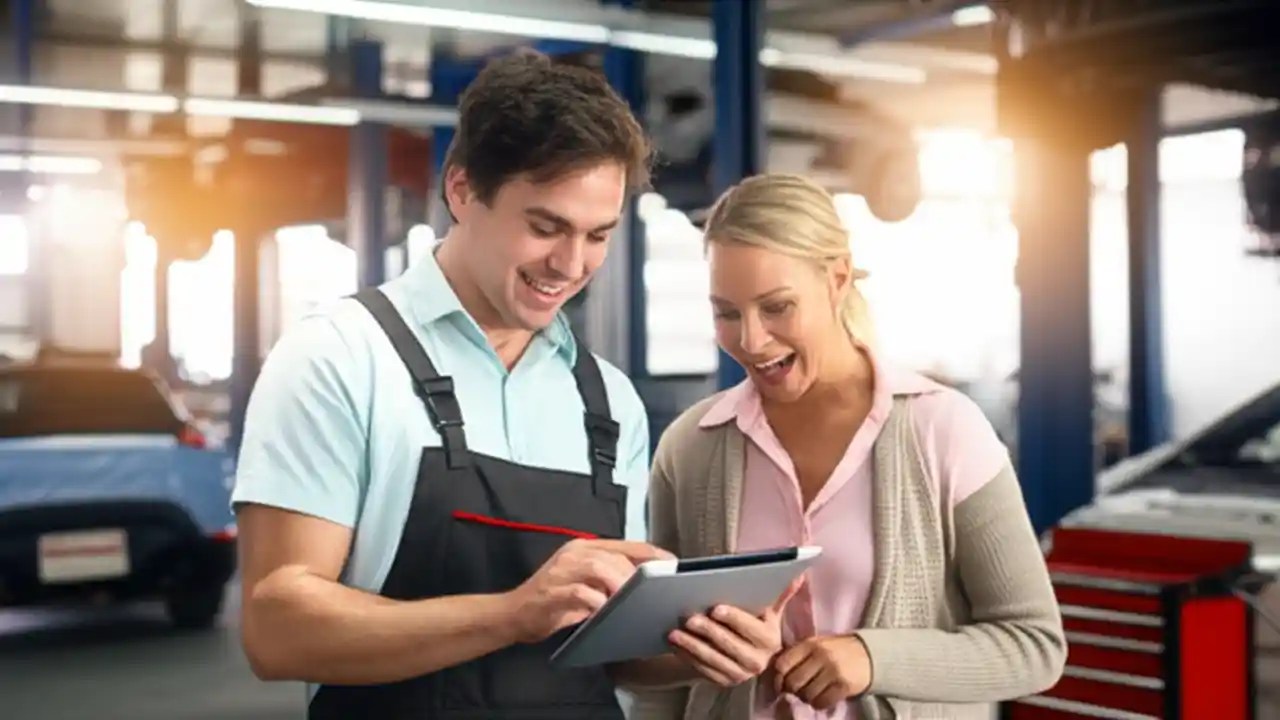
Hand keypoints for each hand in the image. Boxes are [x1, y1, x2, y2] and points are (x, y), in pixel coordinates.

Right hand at [506, 538, 672, 642]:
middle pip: (615, 556)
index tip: (672, 565)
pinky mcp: (552, 590)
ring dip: (619, 584)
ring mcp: (561, 570)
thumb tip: (644, 586)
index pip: (625, 544)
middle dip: (637, 574)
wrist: (512, 614)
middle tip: (652, 593)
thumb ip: (607, 580)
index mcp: (584, 547)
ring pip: (600, 567)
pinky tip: (606, 611)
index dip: (651, 553)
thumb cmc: (552, 602)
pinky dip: (597, 601)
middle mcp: (574, 553)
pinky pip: (581, 592)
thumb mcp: (584, 585)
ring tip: (633, 602)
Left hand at [667, 576, 804, 686]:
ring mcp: (740, 674)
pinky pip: (703, 670)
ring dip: (692, 646)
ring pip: (714, 659)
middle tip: (690, 618)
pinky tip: (675, 645)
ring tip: (675, 632)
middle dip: (709, 632)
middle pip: (730, 645)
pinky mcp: (723, 681)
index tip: (716, 608)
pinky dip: (688, 656)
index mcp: (770, 640)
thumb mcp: (768, 609)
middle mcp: (758, 661)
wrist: (742, 649)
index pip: (751, 629)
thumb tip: (799, 575)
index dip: (734, 619)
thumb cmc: (754, 622)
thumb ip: (781, 593)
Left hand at [772, 634, 871, 710]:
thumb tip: (778, 676)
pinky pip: (822, 702)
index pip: (783, 664)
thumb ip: (799, 654)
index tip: (781, 684)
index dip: (778, 678)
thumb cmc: (837, 650)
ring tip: (812, 693)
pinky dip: (819, 703)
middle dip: (792, 690)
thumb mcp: (817, 644)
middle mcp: (820, 656)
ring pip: (806, 694)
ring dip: (806, 698)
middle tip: (798, 691)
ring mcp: (832, 671)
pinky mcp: (843, 685)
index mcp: (810, 644)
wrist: (869, 654)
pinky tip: (823, 697)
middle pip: (793, 682)